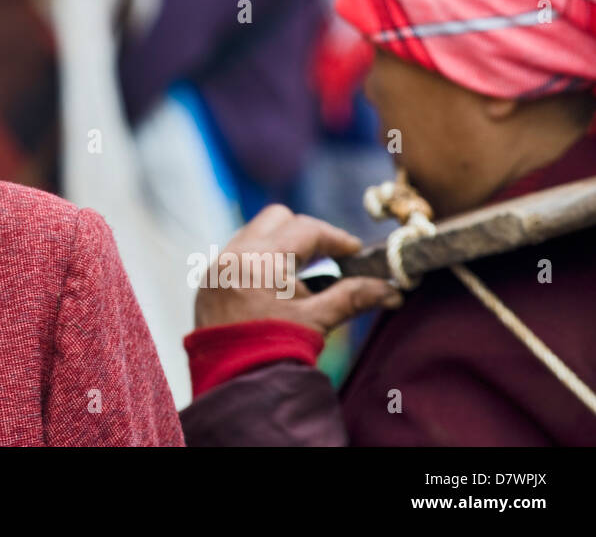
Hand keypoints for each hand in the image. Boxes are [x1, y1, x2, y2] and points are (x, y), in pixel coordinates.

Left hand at [194, 204, 401, 332]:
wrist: (233, 383)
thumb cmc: (277, 351)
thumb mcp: (318, 320)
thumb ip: (354, 297)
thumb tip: (393, 291)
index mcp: (261, 261)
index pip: (305, 229)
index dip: (335, 238)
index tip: (354, 252)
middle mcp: (234, 256)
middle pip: (276, 219)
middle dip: (305, 233)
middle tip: (329, 256)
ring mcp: (217, 267)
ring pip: (254, 233)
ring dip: (281, 244)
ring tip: (305, 271)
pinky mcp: (209, 280)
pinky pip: (237, 253)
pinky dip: (259, 259)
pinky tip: (277, 283)